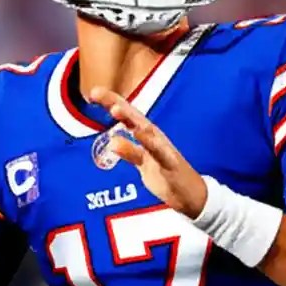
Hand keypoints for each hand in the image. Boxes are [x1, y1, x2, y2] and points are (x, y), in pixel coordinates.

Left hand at [87, 87, 207, 218]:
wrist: (192, 193)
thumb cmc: (166, 173)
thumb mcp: (143, 162)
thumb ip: (128, 150)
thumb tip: (111, 141)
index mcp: (148, 135)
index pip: (128, 116)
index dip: (112, 102)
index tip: (94, 92)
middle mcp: (155, 138)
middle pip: (135, 118)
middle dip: (118, 104)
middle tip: (98, 92)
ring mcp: (163, 151)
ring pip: (146, 133)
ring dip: (131, 120)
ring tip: (116, 110)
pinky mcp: (169, 167)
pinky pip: (158, 156)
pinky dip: (148, 146)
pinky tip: (138, 137)